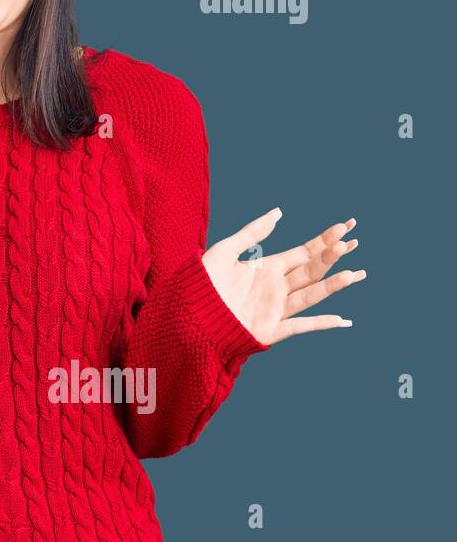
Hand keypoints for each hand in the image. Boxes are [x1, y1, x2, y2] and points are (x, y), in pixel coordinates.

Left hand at [202, 210, 365, 346]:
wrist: (187, 313)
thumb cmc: (203, 282)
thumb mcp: (225, 250)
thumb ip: (252, 233)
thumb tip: (278, 212)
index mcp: (268, 268)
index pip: (304, 252)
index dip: (325, 240)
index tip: (345, 226)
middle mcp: (277, 288)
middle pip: (312, 270)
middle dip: (332, 257)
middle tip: (353, 242)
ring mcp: (276, 309)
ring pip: (311, 295)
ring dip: (332, 285)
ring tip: (354, 274)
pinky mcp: (271, 329)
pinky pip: (300, 326)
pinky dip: (321, 324)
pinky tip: (341, 320)